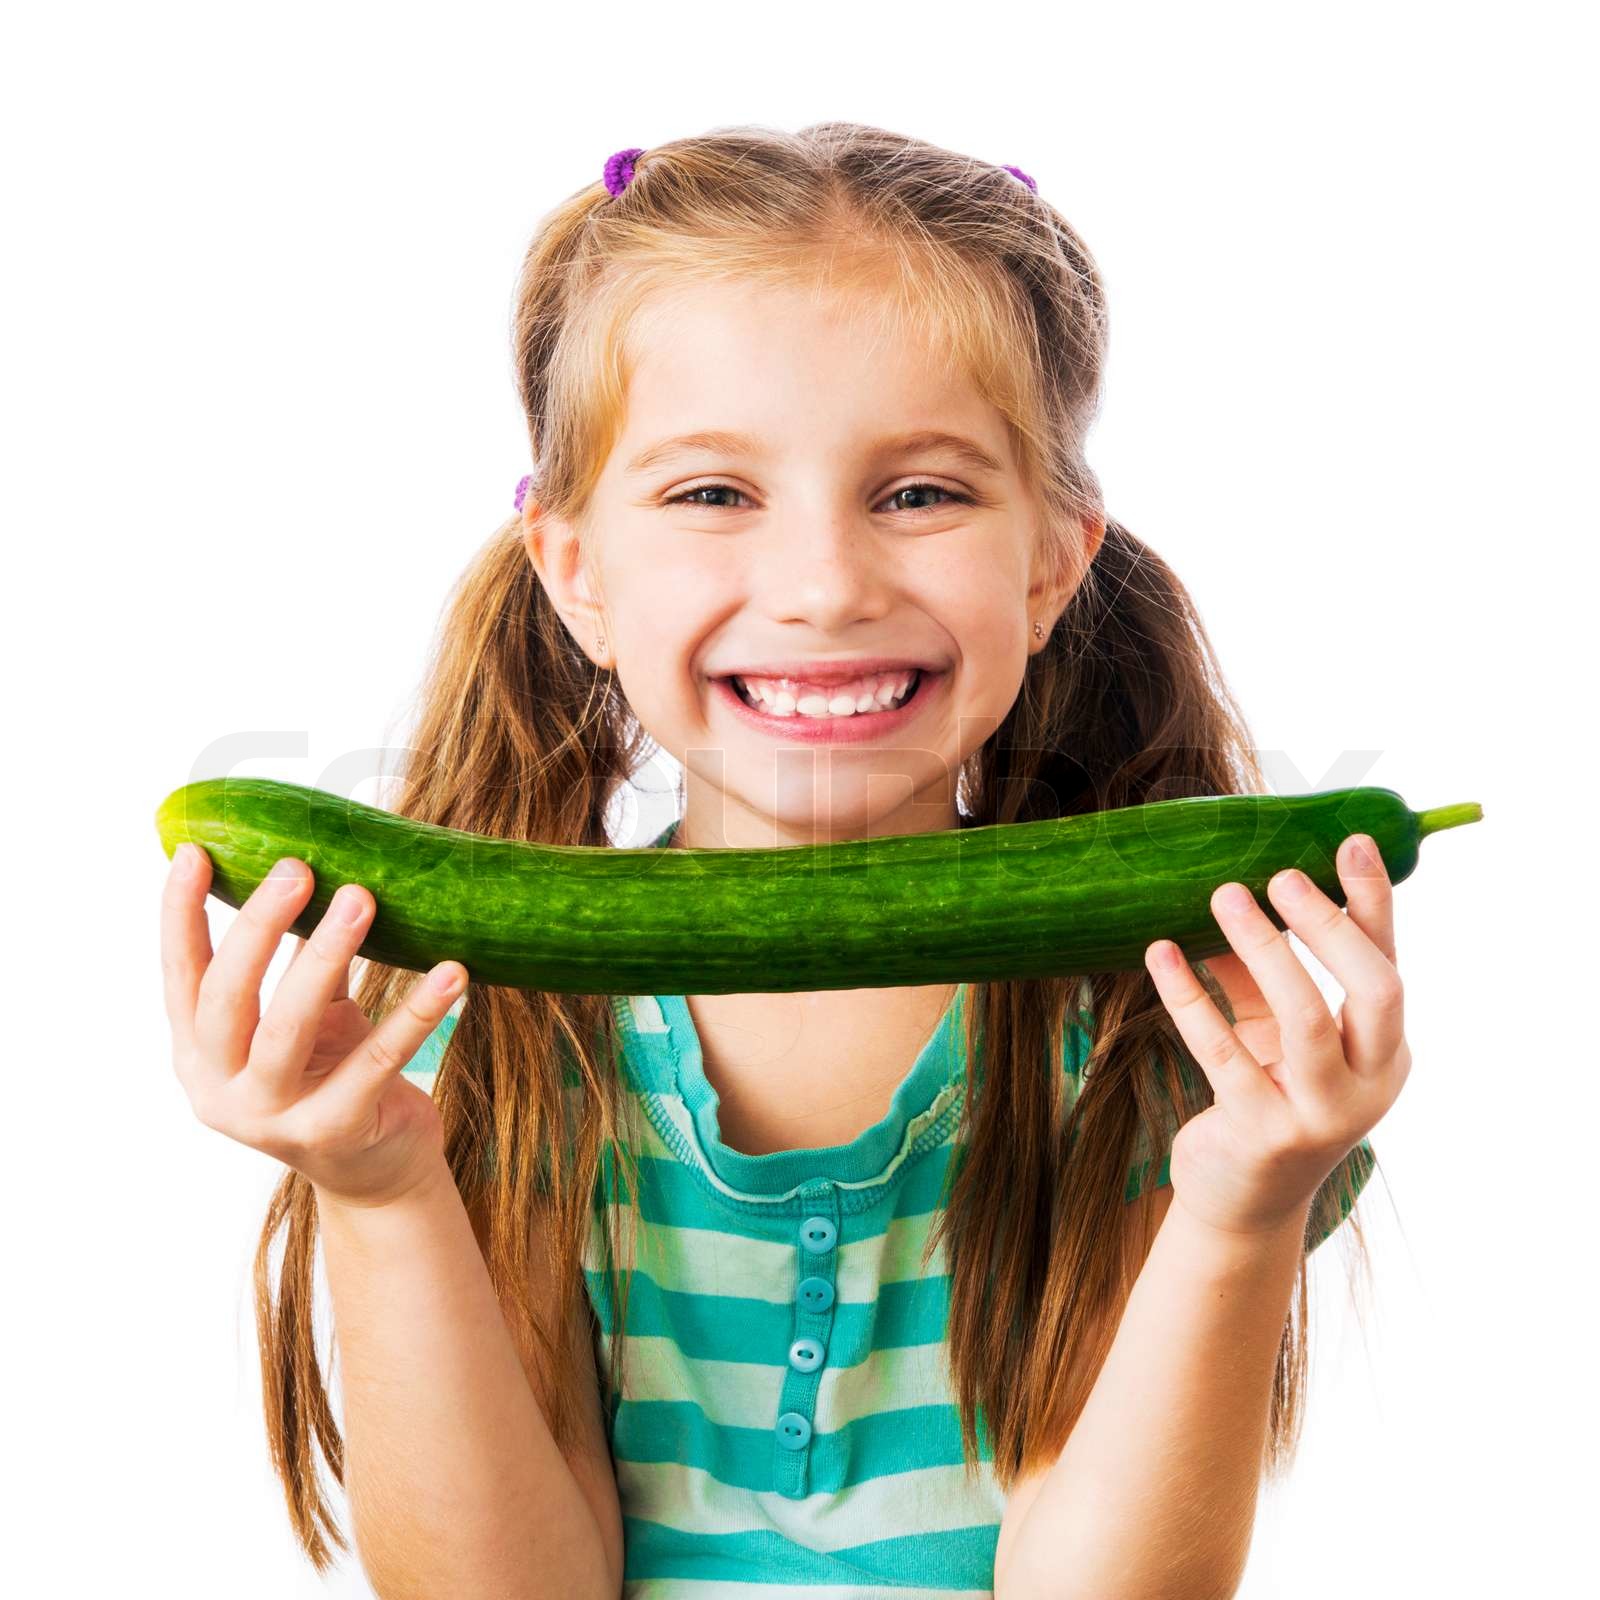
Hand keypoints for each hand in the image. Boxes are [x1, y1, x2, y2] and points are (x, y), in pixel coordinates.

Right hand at [161, 843, 468, 1208]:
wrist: (378, 1174)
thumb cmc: (335, 1076)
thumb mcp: (307, 1019)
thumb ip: (297, 963)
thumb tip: (317, 870)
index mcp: (201, 1055)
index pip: (181, 977)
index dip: (181, 916)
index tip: (194, 854)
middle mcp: (223, 1090)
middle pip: (226, 999)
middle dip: (260, 927)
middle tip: (297, 867)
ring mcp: (273, 1119)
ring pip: (287, 1028)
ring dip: (326, 955)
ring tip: (362, 897)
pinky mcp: (335, 1132)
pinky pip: (378, 1060)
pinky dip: (415, 1012)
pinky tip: (450, 972)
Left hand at [1142, 832, 1409, 1238]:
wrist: (1243, 1201)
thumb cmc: (1264, 1095)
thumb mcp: (1273, 1033)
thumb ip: (1262, 972)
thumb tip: (1230, 888)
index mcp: (1385, 1051)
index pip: (1389, 964)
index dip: (1372, 903)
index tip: (1350, 841)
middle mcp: (1368, 1083)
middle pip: (1375, 991)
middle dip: (1330, 926)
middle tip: (1281, 874)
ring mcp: (1320, 1113)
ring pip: (1304, 1020)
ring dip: (1263, 950)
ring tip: (1221, 895)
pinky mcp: (1263, 1132)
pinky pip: (1223, 1053)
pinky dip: (1190, 997)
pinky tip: (1159, 954)